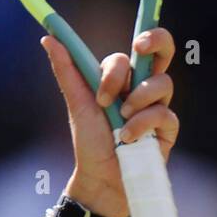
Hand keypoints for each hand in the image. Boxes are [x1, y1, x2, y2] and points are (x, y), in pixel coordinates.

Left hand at [40, 28, 177, 216]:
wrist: (99, 178)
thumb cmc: (90, 142)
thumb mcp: (77, 104)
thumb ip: (67, 70)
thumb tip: (49, 38)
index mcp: (125, 79)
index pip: (135, 50)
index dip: (131, 52)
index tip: (124, 60)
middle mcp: (144, 88)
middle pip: (164, 50)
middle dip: (157, 40)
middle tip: (140, 47)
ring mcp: (158, 106)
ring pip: (162, 84)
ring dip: (136, 100)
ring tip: (119, 121)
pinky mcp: (168, 128)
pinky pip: (163, 114)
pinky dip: (141, 125)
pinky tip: (127, 139)